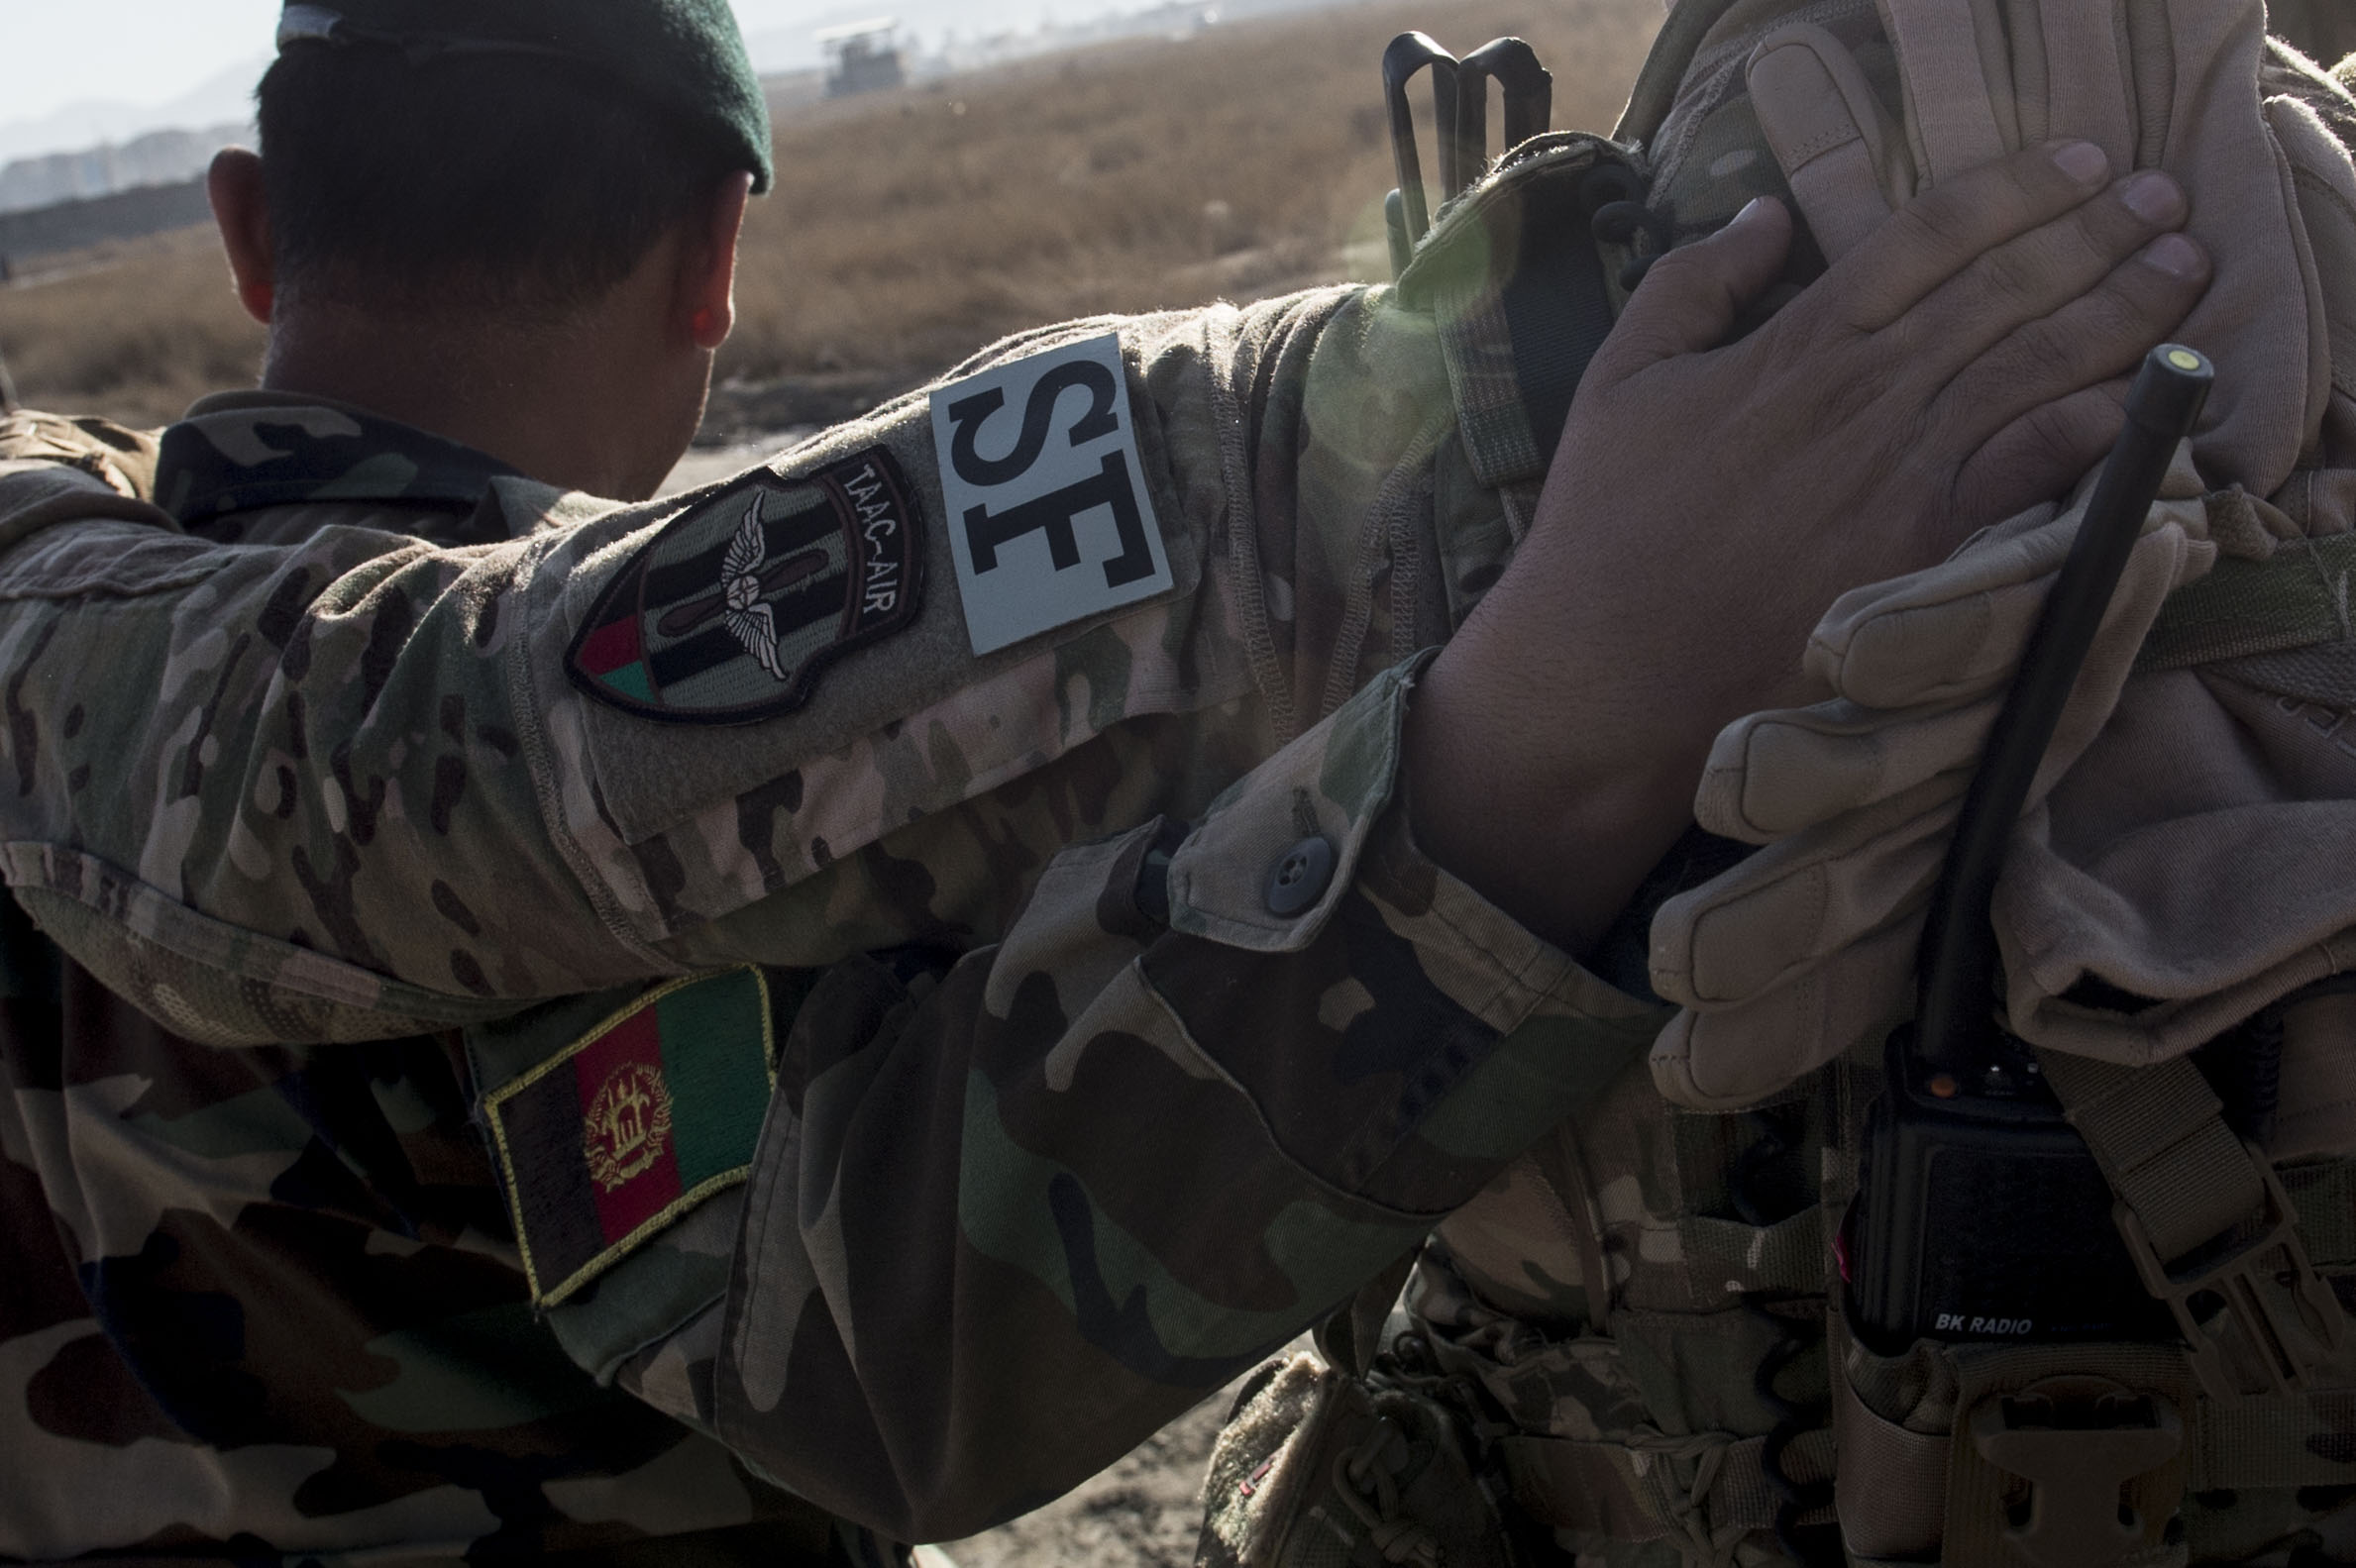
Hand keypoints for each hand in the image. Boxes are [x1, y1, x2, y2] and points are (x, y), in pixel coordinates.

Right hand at [1405, 140, 2209, 955]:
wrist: (1610, 670)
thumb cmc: (1603, 528)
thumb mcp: (1620, 379)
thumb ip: (1692, 284)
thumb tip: (1765, 216)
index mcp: (1795, 344)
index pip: (1930, 234)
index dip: (2016, 187)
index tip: (2078, 162)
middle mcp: (1865, 396)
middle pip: (2007, 286)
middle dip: (2096, 232)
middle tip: (2158, 200)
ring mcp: (1903, 476)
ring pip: (2039, 364)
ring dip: (2122, 308)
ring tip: (2178, 270)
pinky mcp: (1928, 553)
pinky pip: (2037, 472)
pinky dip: (2097, 426)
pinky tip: (2143, 394)